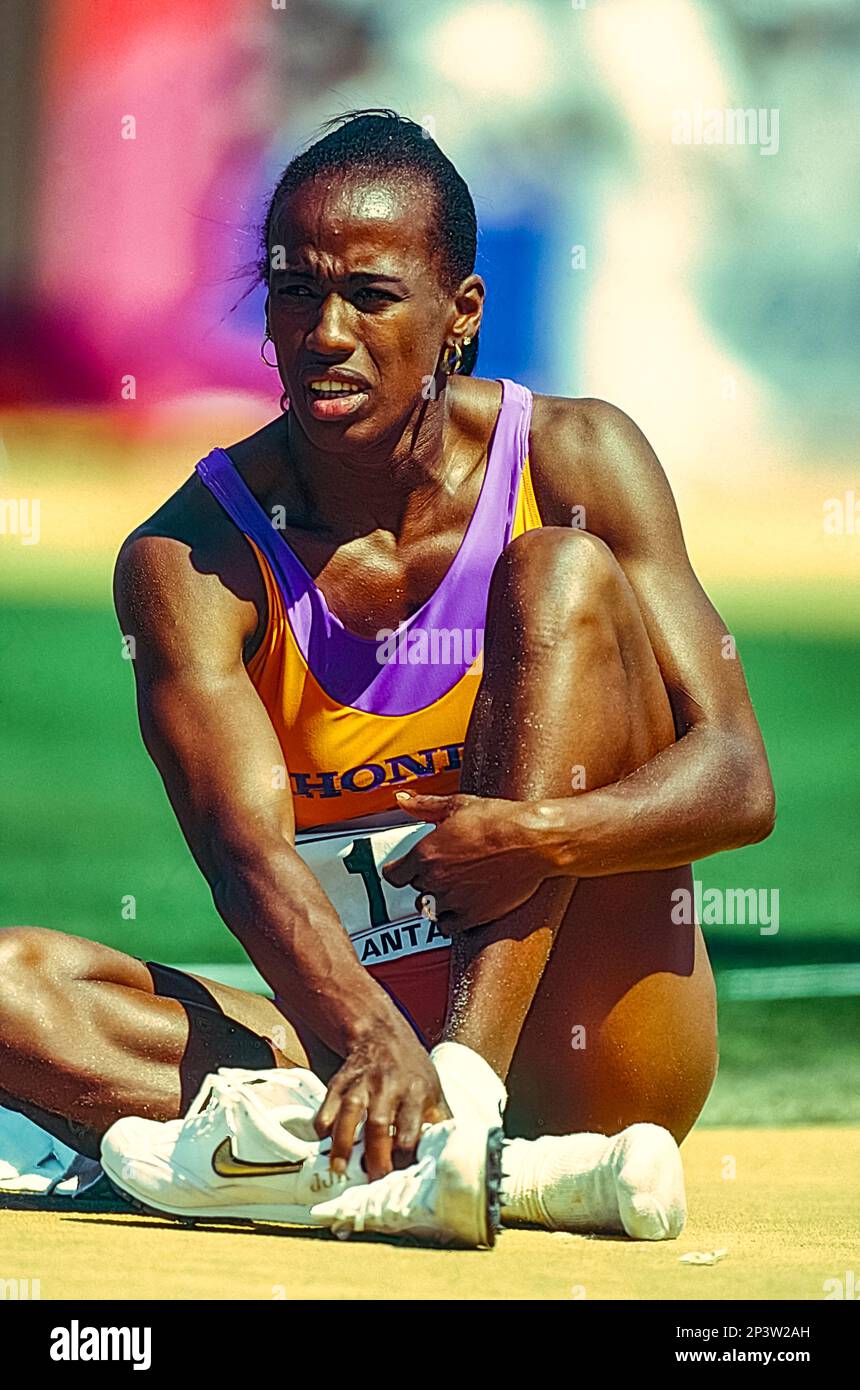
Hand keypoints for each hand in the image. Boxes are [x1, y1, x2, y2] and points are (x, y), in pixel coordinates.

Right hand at [314, 1019, 450, 1180]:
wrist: (382, 1033)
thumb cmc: (413, 1071)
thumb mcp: (435, 1092)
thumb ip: (439, 1124)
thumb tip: (449, 1158)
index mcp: (417, 1092)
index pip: (411, 1133)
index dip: (405, 1160)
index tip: (401, 1180)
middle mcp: (389, 1086)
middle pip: (379, 1125)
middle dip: (375, 1157)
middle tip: (373, 1181)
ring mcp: (362, 1082)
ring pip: (350, 1112)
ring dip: (343, 1142)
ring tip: (339, 1168)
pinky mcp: (341, 1080)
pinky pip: (328, 1104)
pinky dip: (324, 1124)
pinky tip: (325, 1142)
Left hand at [382, 791, 549, 931]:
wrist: (534, 841)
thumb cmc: (500, 820)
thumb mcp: (458, 805)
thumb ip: (424, 806)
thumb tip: (404, 800)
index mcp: (425, 853)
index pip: (393, 875)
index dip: (399, 870)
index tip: (404, 869)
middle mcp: (435, 879)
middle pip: (414, 890)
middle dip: (424, 880)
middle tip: (441, 869)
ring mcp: (453, 900)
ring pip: (429, 909)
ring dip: (437, 900)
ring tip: (453, 886)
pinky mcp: (473, 915)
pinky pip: (448, 927)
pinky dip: (450, 919)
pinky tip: (460, 905)